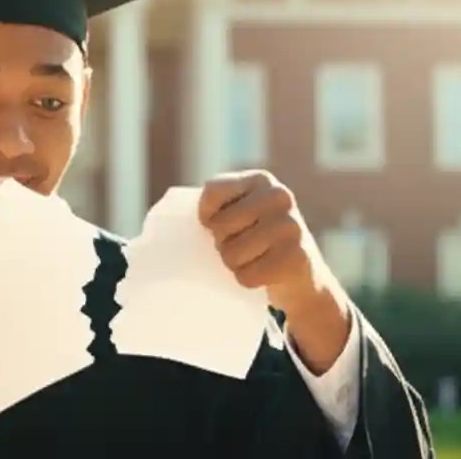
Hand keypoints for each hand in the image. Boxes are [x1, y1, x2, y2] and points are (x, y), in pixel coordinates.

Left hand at [198, 170, 350, 372]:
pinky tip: (266, 274)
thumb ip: (216, 209)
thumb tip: (157, 235)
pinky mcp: (296, 258)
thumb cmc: (258, 242)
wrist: (304, 276)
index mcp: (260, 179)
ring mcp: (291, 226)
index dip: (205, 216)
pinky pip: (247, 276)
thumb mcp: (242, 214)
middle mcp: (279, 196)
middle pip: (219, 227)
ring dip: (235, 265)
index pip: (210, 193)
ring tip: (255, 259)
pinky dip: (249, 281)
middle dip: (223, 243)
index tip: (215, 225)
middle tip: (243, 246)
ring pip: (231, 254)